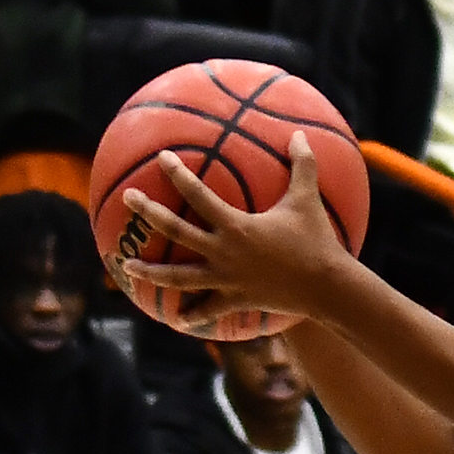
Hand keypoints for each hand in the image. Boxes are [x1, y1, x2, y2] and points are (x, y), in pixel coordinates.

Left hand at [121, 132, 355, 329]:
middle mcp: (223, 252)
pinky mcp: (235, 300)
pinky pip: (208, 309)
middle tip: (128, 198)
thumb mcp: (307, 198)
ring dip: (150, 273)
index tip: (162, 158)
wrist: (326, 286)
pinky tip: (176, 319)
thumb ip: (302, 164)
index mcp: (235, 225)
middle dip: (149, 213)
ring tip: (127, 267)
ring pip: (179, 277)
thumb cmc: (316, 240)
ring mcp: (226, 279)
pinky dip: (192, 315)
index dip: (179, 174)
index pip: (198, 195)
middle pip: (176, 231)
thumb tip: (298, 134)